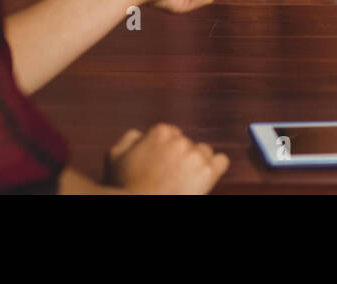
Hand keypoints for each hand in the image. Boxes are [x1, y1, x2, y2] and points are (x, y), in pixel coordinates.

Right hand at [105, 124, 228, 193]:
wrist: (139, 204)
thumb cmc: (123, 187)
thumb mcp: (115, 157)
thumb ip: (130, 138)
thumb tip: (142, 133)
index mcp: (160, 132)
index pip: (171, 135)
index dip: (165, 152)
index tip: (160, 166)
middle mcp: (180, 140)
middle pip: (188, 144)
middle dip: (181, 158)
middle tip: (170, 177)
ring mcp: (195, 155)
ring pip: (204, 153)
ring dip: (197, 164)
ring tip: (184, 181)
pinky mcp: (208, 172)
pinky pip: (221, 162)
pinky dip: (215, 169)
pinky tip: (204, 179)